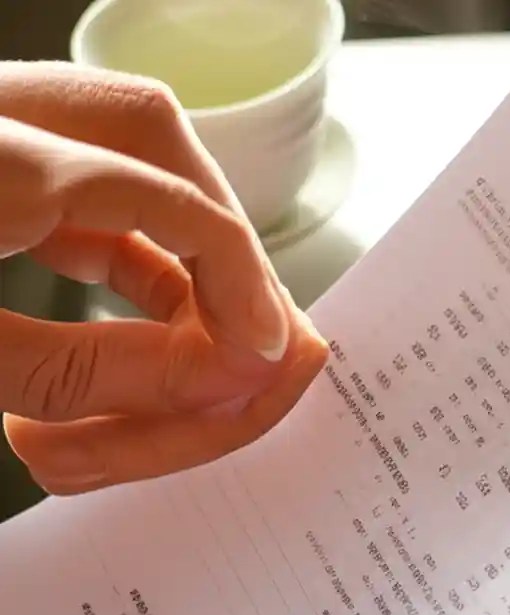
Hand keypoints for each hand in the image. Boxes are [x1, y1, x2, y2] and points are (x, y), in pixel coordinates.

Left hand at [0, 62, 327, 493]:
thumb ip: (88, 375)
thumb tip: (225, 383)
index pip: (172, 204)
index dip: (241, 292)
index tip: (265, 368)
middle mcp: (8, 118)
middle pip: (171, 159)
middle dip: (222, 274)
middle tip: (245, 366)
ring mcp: (5, 129)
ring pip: (142, 171)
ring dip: (178, 282)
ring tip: (184, 376)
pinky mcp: (0, 159)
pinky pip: (95, 196)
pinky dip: (130, 273)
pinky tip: (131, 348)